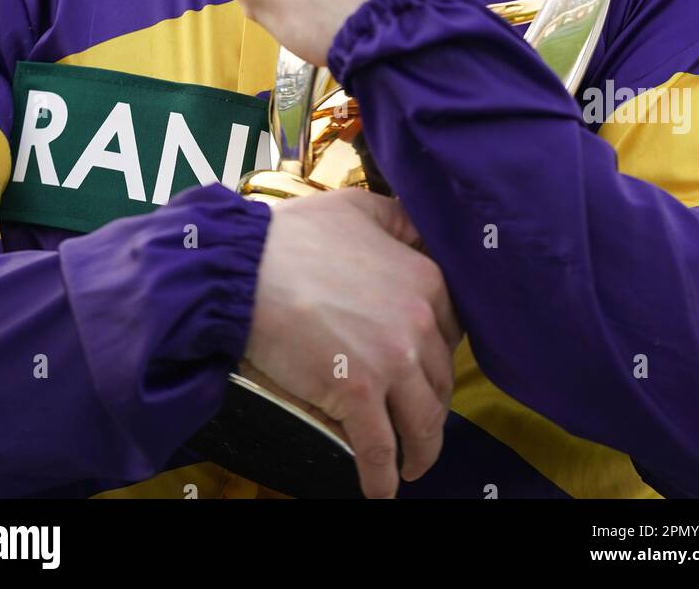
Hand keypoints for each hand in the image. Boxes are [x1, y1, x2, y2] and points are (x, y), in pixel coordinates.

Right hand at [245, 188, 461, 498]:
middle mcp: (420, 323)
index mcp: (426, 280)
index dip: (437, 357)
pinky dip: (383, 477)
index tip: (425, 374)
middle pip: (440, 381)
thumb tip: (419, 228)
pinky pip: (380, 449)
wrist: (246, 267)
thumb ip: (399, 219)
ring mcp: (393, 362)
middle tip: (416, 422)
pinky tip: (381, 490)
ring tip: (409, 464)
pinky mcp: (359, 394)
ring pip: (423, 422)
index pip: (452, 334)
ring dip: (420, 451)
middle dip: (429, 406)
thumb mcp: (359, 208)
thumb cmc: (296, 236)